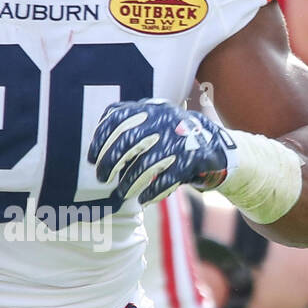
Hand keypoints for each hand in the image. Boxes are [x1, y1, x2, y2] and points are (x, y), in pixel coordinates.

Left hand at [88, 99, 232, 203]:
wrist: (215, 147)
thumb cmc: (173, 140)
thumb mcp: (153, 125)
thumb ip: (130, 129)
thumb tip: (96, 151)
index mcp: (151, 108)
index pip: (117, 117)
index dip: (100, 138)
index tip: (91, 158)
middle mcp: (164, 119)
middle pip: (128, 141)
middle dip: (110, 162)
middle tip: (102, 178)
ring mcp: (179, 138)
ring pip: (146, 163)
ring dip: (129, 182)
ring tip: (122, 193)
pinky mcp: (192, 158)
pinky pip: (166, 179)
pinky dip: (152, 192)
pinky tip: (144, 199)